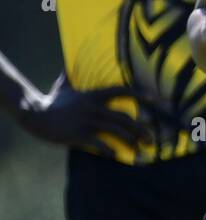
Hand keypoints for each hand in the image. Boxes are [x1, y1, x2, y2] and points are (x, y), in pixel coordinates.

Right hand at [17, 73, 147, 154]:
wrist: (34, 115)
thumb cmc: (52, 101)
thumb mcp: (64, 86)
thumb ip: (71, 76)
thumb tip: (69, 64)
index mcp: (94, 95)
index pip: (122, 91)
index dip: (140, 94)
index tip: (156, 100)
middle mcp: (94, 107)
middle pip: (124, 117)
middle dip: (141, 129)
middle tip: (150, 139)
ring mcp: (87, 121)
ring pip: (116, 131)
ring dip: (130, 140)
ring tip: (139, 149)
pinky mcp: (78, 135)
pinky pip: (99, 143)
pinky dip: (109, 149)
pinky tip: (117, 155)